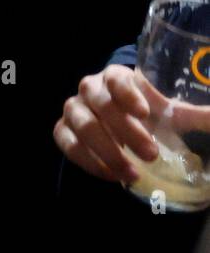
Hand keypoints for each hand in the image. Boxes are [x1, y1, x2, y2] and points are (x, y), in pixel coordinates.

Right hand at [53, 65, 159, 182]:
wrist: (114, 122)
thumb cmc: (145, 113)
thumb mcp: (167, 111)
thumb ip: (191, 115)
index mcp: (115, 77)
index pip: (116, 79)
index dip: (128, 94)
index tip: (146, 113)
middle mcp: (89, 89)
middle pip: (101, 105)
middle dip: (126, 132)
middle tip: (151, 154)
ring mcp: (73, 109)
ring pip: (82, 127)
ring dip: (108, 152)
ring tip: (132, 174)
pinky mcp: (62, 131)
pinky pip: (69, 146)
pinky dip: (90, 163)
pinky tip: (112, 176)